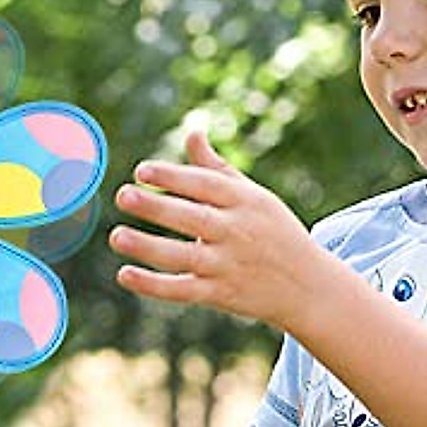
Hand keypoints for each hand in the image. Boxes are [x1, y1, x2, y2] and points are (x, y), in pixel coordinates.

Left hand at [109, 129, 317, 327]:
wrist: (309, 287)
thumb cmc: (274, 233)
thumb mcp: (254, 197)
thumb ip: (217, 168)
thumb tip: (192, 132)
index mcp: (246, 202)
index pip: (206, 186)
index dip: (174, 176)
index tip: (141, 170)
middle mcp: (238, 232)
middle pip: (194, 218)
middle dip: (158, 206)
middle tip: (122, 195)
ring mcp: (229, 265)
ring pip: (185, 256)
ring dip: (149, 247)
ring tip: (116, 235)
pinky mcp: (221, 295)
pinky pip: (183, 290)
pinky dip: (154, 285)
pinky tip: (124, 275)